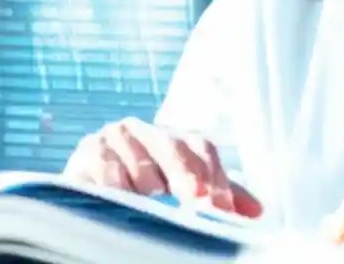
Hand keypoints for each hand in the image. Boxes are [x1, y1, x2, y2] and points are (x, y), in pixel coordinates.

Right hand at [63, 117, 262, 217]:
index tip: (222, 207)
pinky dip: (115, 183)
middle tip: (199, 200)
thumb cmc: (140, 189)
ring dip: (147, 182)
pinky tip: (120, 196)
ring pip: (139, 159)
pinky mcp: (87, 151)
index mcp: (171, 138)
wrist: (87, 189)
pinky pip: (104, 165)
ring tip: (149, 198)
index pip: (200, 147)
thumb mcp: (180, 190)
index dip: (214, 175)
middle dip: (188, 175)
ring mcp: (114, 137)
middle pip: (173, 147)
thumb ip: (216, 195)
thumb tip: (256, 213)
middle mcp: (145, 131)